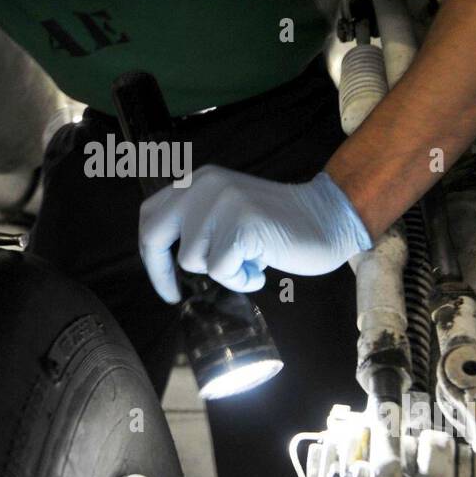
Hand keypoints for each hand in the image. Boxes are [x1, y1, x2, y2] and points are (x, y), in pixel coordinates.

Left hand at [139, 165, 372, 303]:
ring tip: (250, 261)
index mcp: (198, 181)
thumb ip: (197, 222)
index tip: (163, 279)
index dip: (150, 254)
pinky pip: (220, 271)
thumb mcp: (227, 211)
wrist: (326, 218)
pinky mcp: (241, 226)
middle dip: (161, 272)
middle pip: (154, 236)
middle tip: (174, 295)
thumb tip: (164, 261)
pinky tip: (261, 267)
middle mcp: (204, 186)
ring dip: (221, 273)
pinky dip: (240, 280)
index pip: (150, 215)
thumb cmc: (277, 225)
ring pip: (193, 260)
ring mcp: (223, 204)